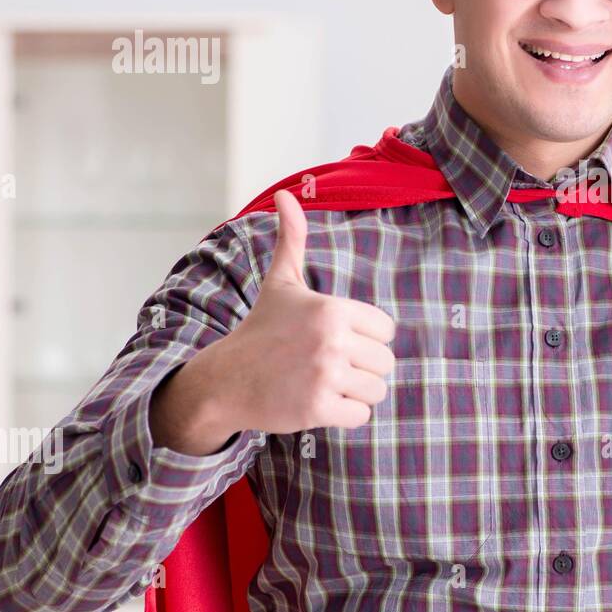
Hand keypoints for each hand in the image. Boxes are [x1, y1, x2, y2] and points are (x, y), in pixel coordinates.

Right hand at [205, 189, 395, 433]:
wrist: (225, 380)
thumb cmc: (261, 330)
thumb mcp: (280, 283)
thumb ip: (292, 239)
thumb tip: (286, 194)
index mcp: (333, 309)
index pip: (387, 330)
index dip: (365, 338)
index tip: (335, 340)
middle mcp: (332, 340)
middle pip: (385, 362)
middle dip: (362, 368)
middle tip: (326, 365)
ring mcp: (325, 375)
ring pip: (377, 390)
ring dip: (355, 392)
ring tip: (323, 383)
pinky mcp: (318, 408)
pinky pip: (361, 416)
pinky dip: (345, 415)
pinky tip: (318, 403)